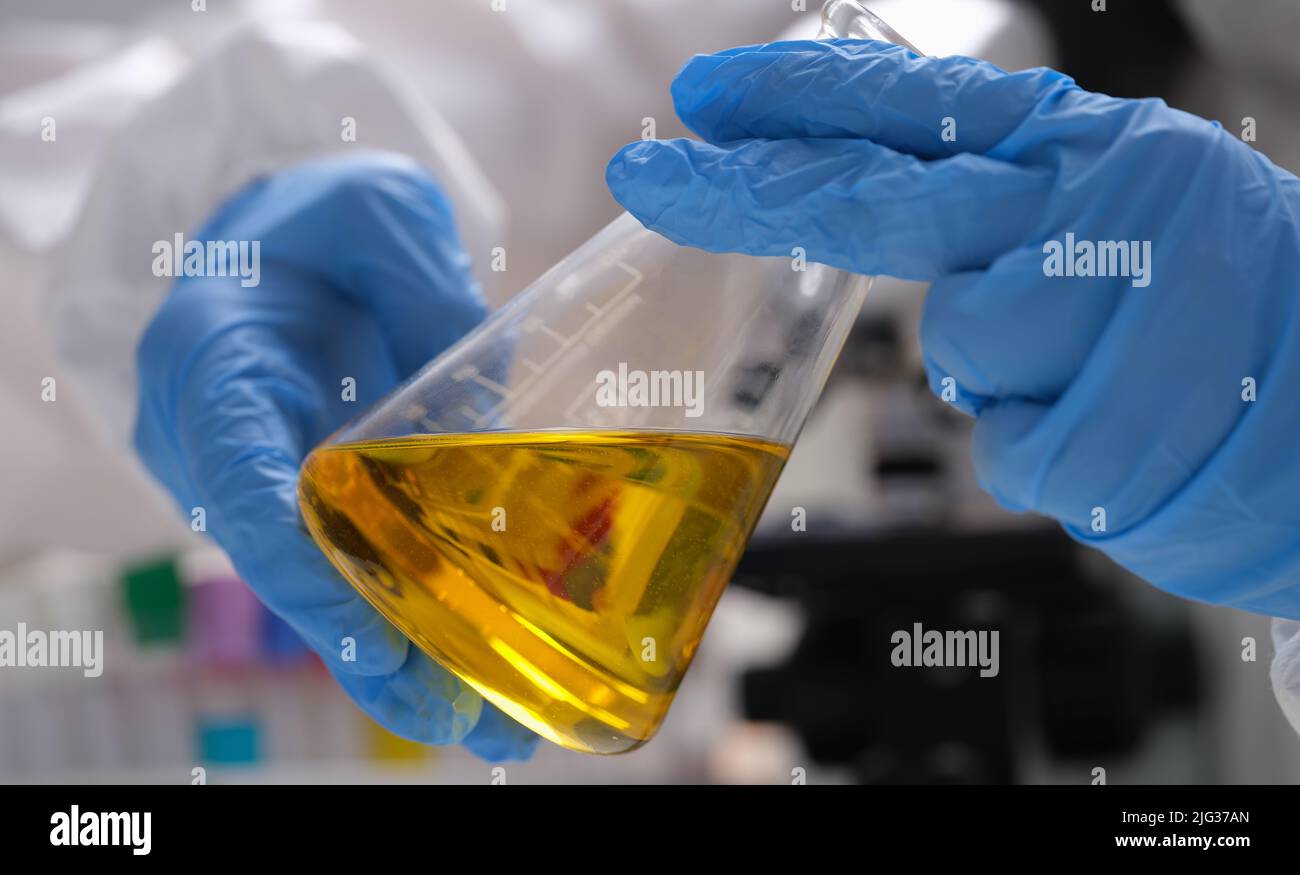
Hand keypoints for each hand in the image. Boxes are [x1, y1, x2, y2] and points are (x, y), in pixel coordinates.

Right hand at [135, 151, 537, 758]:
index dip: (301, 567)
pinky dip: (412, 622)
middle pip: (285, 568)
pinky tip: (483, 670)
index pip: (241, 480)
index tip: (369, 636)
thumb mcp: (378, 213)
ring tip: (496, 725)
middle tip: (460, 719)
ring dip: (403, 660)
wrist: (285, 239)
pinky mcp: (311, 498)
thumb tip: (496, 414)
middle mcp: (220, 441)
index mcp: (213, 362)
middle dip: (371, 652)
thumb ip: (431, 299)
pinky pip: (354, 567)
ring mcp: (263, 480)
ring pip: (323, 586)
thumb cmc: (319, 214)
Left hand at [607, 40, 1299, 618]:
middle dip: (755, 192)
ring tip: (1106, 371)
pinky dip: (1052, 449)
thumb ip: (993, 198)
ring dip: (1012, 375)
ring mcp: (1107, 304)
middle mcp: (1089, 198)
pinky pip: (1013, 444)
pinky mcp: (1108, 416)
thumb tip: (863, 201)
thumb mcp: (1117, 206)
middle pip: (881, 199)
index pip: (908, 106)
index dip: (794, 97)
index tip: (698, 97)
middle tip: (652, 179)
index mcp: (1080, 144)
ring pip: (964, 345)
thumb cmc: (1224, 309)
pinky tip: (1131, 429)